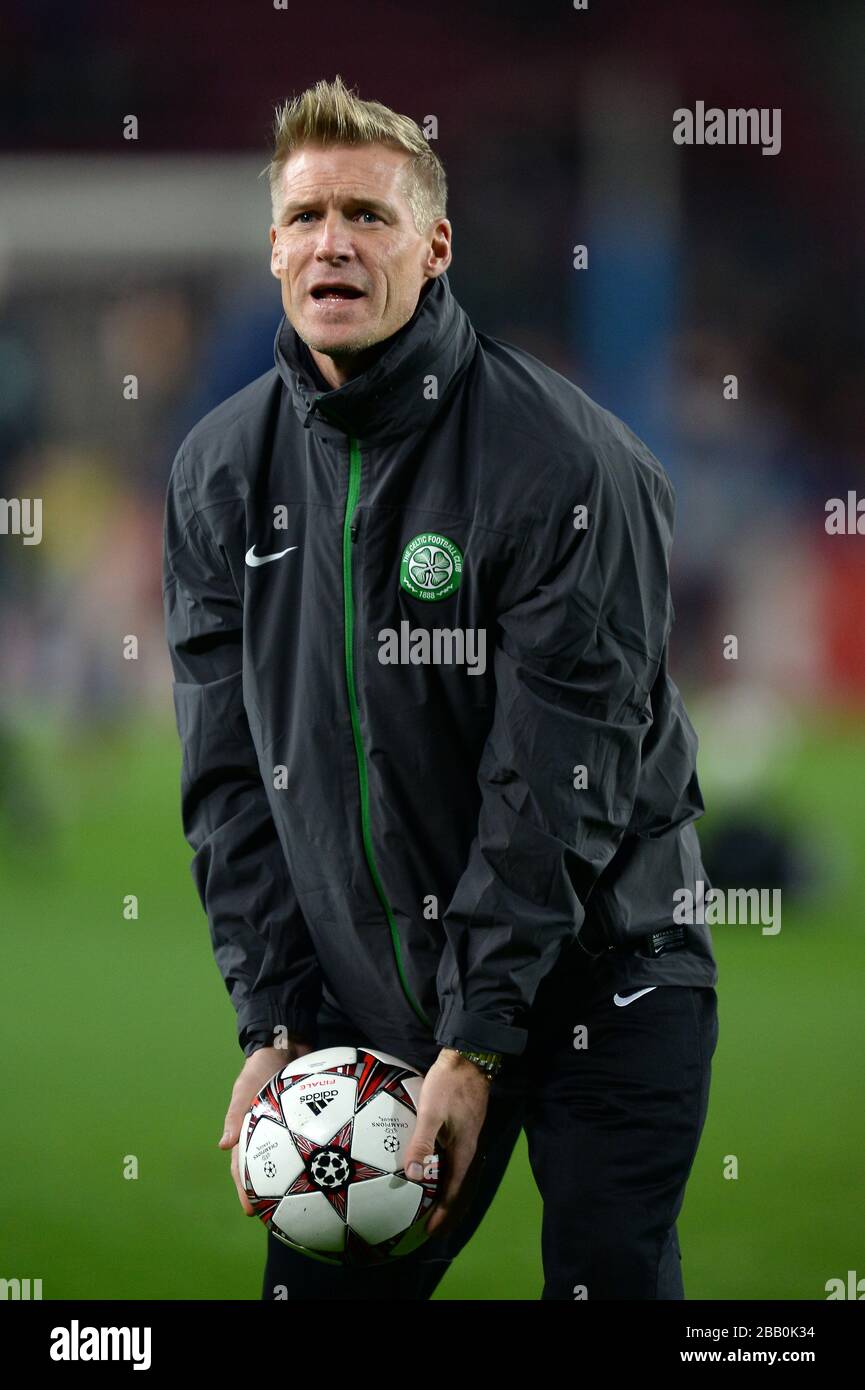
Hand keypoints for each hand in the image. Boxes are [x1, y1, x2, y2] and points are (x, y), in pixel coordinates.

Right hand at [219, 1037, 313, 1214]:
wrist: (285, 1043)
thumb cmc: (261, 1065)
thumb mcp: (246, 1087)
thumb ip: (236, 1113)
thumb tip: (224, 1145)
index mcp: (248, 1131)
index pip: (243, 1165)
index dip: (244, 1189)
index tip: (250, 1210)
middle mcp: (266, 1133)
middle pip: (267, 1168)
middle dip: (269, 1193)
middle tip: (278, 1215)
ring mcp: (285, 1129)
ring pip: (288, 1159)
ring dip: (292, 1179)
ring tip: (305, 1201)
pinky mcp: (305, 1121)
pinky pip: (309, 1142)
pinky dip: (313, 1155)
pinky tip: (328, 1166)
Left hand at [403, 1049, 491, 1237]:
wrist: (469, 1060)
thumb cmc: (448, 1084)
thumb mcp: (431, 1112)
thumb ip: (422, 1143)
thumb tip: (413, 1176)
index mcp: (464, 1151)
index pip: (454, 1192)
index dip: (443, 1214)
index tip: (430, 1231)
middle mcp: (470, 1150)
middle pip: (462, 1191)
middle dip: (450, 1213)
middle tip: (435, 1231)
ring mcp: (469, 1140)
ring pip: (463, 1178)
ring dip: (452, 1198)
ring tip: (438, 1211)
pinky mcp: (465, 1130)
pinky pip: (460, 1164)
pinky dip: (451, 1179)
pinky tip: (438, 1174)